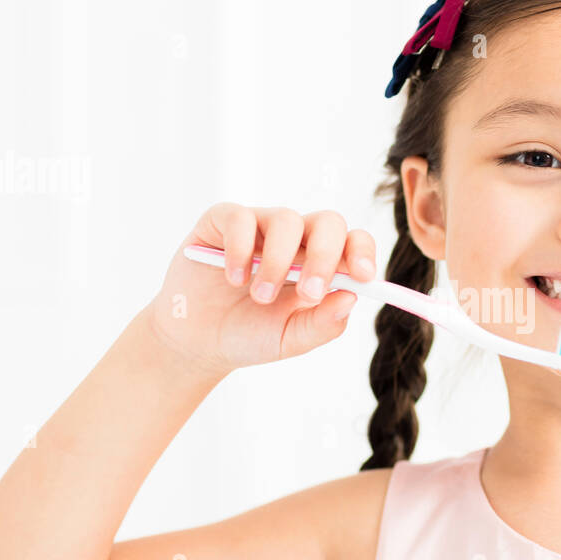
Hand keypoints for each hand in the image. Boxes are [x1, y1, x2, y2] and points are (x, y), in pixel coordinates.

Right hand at [146, 203, 376, 375]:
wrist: (197, 341)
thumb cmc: (250, 335)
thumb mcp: (292, 339)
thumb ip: (323, 323)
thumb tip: (351, 298)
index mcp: (321, 263)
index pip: (353, 242)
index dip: (363, 252)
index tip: (363, 276)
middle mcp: (296, 239)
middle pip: (328, 222)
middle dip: (325, 257)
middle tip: (309, 293)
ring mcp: (260, 227)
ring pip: (286, 220)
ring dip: (277, 262)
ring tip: (260, 296)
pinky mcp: (223, 222)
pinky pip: (241, 217)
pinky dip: (240, 250)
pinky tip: (233, 279)